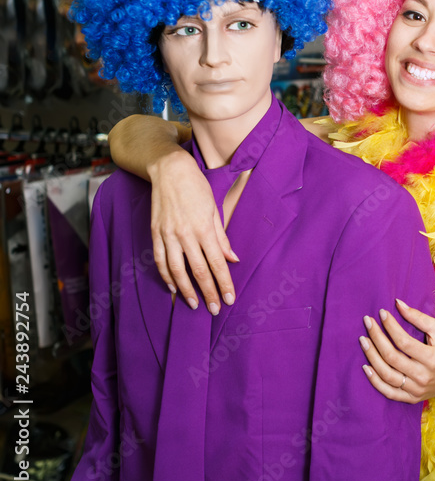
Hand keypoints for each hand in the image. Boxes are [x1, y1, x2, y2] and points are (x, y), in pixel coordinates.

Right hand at [149, 149, 238, 313]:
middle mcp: (185, 234)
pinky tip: (173, 286)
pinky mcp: (155, 233)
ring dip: (186, 290)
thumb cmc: (197, 188)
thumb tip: (232, 259)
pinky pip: (160, 260)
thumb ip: (222, 237)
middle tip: (215, 309)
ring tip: (194, 304)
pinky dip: (166, 276)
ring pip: (177, 270)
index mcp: (204, 229)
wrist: (170, 171)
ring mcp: (168, 235)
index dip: (224, 283)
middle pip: (199, 271)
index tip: (229, 299)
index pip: (217, 263)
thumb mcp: (214, 210)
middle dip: (208, 292)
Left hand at [360, 299, 434, 403]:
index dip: (390, 326)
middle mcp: (423, 376)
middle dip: (376, 337)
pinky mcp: (411, 398)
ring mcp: (416, 389)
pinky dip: (374, 380)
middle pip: (392, 357)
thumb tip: (398, 303)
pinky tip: (366, 366)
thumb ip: (419, 317)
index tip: (381, 313)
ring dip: (371, 356)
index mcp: (432, 358)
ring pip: (386, 374)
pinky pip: (388, 392)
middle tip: (367, 323)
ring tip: (363, 341)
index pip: (404, 341)